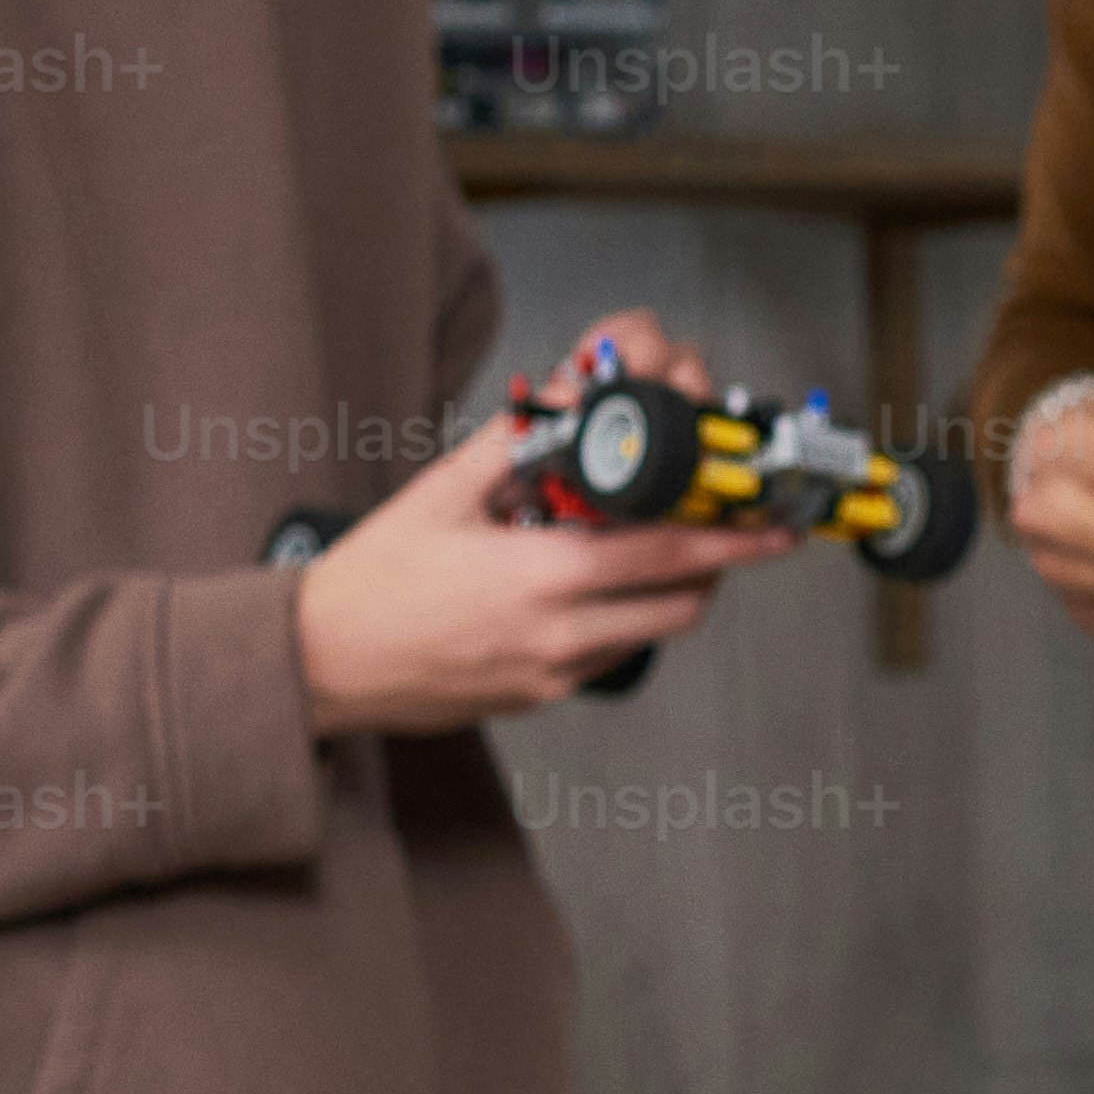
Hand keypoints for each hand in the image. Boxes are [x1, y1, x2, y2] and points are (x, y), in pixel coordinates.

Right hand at [295, 312, 780, 730]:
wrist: (319, 662)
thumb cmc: (374, 578)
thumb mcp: (441, 493)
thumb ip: (514, 440)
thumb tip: (567, 395)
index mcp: (539, 576)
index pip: (666, 557)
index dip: (731, 540)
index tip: (774, 526)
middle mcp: (558, 634)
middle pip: (681, 605)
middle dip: (717, 569)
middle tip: (728, 532)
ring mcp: (554, 675)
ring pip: (652, 633)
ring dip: (671, 594)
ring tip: (660, 552)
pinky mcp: (541, 698)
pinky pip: (610, 655)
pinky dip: (623, 619)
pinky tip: (595, 587)